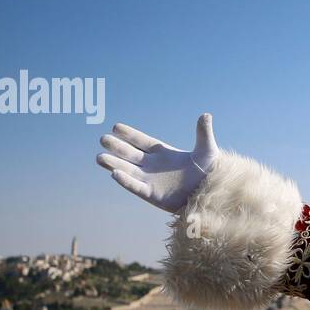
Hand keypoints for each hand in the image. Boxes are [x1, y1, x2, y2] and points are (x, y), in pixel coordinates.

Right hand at [96, 113, 218, 213]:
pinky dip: (126, 181)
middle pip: (131, 155)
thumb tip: (206, 115)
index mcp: (163, 153)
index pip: (142, 142)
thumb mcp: (206, 150)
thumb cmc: (209, 171)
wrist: (210, 193)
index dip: (130, 135)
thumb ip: (203, 133)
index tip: (115, 127)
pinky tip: (114, 173)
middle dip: (117, 147)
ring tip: (99, 157)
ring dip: (115, 164)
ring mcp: (151, 180)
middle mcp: (153, 166)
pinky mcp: (153, 195)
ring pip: (128, 170)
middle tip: (103, 139)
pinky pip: (136, 187)